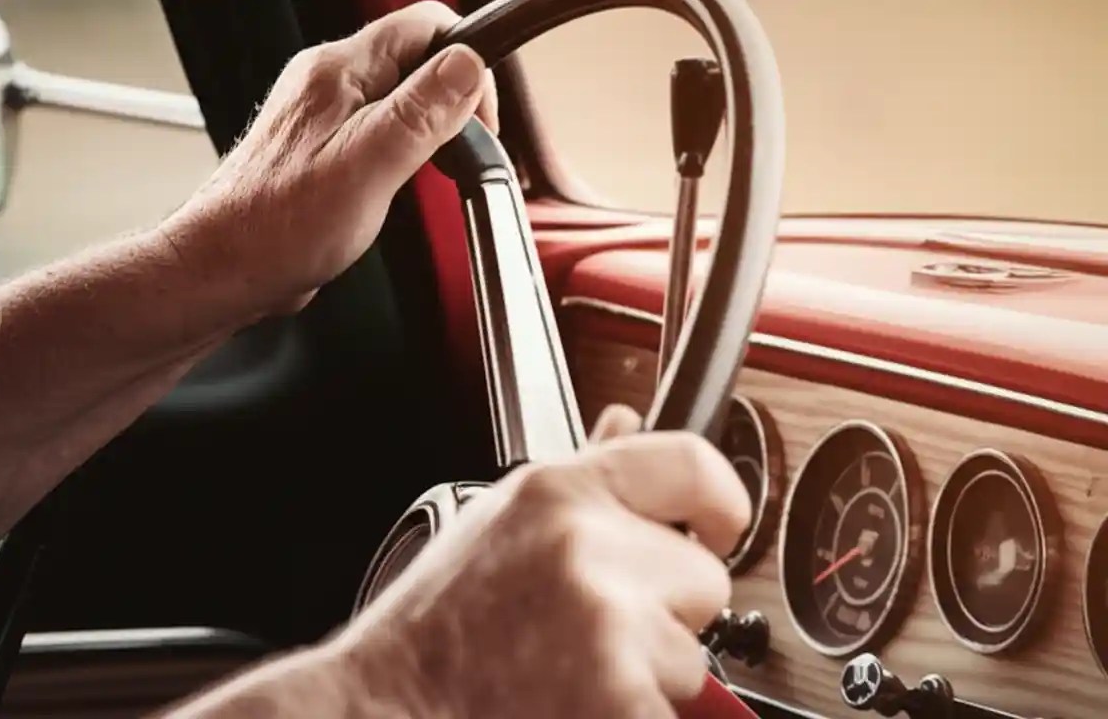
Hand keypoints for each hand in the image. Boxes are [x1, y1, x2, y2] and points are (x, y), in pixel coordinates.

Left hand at [166, 2, 496, 316]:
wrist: (226, 269)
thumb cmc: (278, 227)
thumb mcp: (369, 165)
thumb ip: (421, 111)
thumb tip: (466, 64)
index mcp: (338, 72)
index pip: (425, 26)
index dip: (467, 64)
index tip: (479, 118)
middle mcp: (327, 83)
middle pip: (416, 60)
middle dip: (450, 102)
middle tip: (455, 152)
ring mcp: (323, 114)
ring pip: (399, 98)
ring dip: (426, 131)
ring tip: (423, 173)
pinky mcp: (323, 147)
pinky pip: (378, 130)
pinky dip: (401, 153)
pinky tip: (394, 186)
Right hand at [337, 405, 751, 717]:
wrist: (389, 712)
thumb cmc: (436, 628)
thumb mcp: (499, 522)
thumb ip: (581, 477)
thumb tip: (628, 423)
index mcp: (558, 493)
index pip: (692, 466)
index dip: (722, 503)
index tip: (718, 528)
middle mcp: (588, 550)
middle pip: (704, 577)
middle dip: (665, 610)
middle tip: (592, 627)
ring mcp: (609, 630)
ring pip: (690, 656)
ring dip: (646, 673)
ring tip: (569, 669)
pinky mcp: (622, 703)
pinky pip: (671, 712)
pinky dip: (632, 715)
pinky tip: (572, 703)